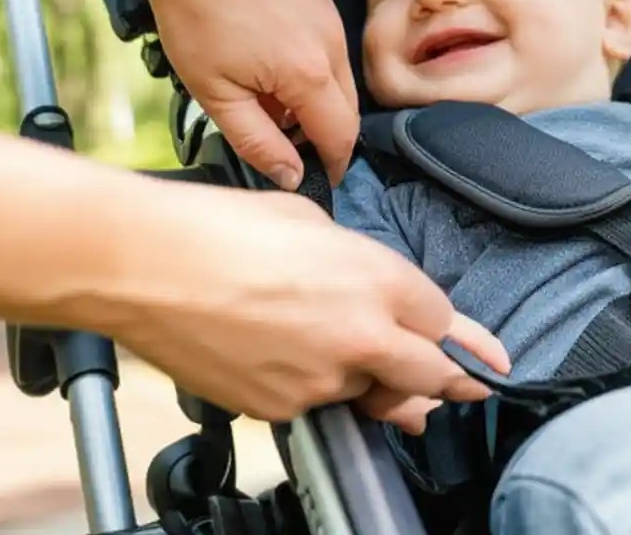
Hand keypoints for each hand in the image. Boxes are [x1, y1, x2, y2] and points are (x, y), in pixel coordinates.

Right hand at [104, 183, 508, 425]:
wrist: (144, 266)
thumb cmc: (217, 228)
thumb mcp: (309, 221)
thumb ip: (358, 263)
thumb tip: (372, 287)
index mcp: (376, 279)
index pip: (444, 321)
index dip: (463, 337)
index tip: (486, 356)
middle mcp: (361, 336)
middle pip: (430, 377)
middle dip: (451, 382)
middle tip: (466, 387)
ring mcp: (320, 380)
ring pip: (367, 391)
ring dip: (367, 377)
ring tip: (330, 345)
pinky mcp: (281, 409)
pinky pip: (314, 402)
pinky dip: (310, 384)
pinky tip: (278, 350)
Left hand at [132, 0, 358, 190]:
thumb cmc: (194, 16)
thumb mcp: (215, 95)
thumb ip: (258, 142)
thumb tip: (292, 175)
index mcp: (309, 75)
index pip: (340, 138)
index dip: (332, 166)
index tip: (319, 182)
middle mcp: (332, 44)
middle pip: (348, 111)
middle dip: (325, 137)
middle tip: (288, 150)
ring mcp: (329, 16)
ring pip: (340, 79)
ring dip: (316, 104)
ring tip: (267, 105)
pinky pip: (329, 50)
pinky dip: (311, 72)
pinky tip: (269, 67)